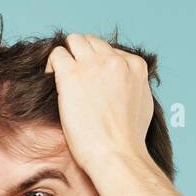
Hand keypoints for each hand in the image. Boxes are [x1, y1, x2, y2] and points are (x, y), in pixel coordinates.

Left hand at [45, 33, 154, 175]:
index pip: (110, 50)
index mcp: (134, 65)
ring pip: (73, 40)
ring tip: (61, 76)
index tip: (91, 79)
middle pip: (91, 41)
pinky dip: (52, 64)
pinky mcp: (72, 75)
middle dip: (81, 54)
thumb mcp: (143, 103)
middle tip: (74, 75)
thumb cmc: (129, 139)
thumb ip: (133, 85)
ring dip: (67, 55)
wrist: (116, 154)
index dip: (98, 63)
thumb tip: (125, 81)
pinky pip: (57, 54)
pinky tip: (53, 81)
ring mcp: (92, 66)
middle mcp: (114, 60)